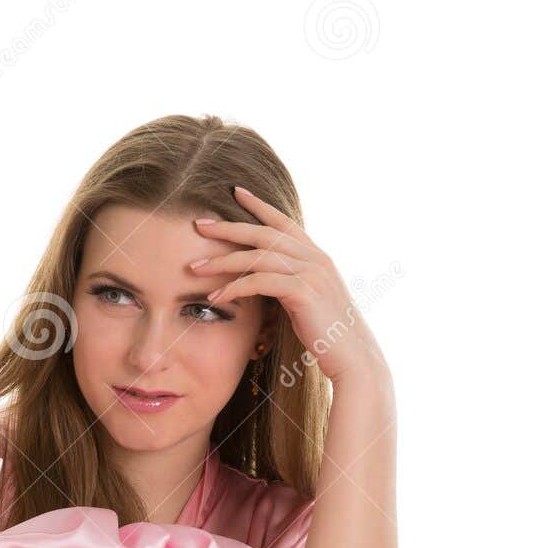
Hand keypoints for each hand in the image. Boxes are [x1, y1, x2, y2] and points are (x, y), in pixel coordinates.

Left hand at [190, 185, 387, 384]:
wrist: (352, 355)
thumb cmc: (326, 332)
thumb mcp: (307, 298)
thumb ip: (290, 281)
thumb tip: (265, 278)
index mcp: (316, 256)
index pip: (284, 222)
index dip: (259, 206)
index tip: (236, 192)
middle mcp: (315, 258)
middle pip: (264, 234)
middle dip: (229, 227)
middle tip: (199, 225)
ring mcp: (311, 273)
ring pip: (258, 256)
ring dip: (222, 261)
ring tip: (195, 268)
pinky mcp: (304, 292)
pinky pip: (260, 283)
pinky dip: (234, 287)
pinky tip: (215, 296)